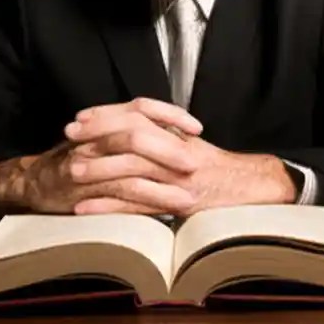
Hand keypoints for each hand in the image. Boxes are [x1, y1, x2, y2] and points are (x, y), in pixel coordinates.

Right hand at [0, 98, 204, 220]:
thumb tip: (175, 132)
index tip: (196, 128)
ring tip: (188, 198)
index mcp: (104, 121)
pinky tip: (160, 214)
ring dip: (161, 186)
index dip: (170, 114)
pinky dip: (140, 205)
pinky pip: (115, 198)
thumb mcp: (103, 138)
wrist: (34, 180)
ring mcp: (87, 165)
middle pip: (137, 135)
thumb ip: (132, 132)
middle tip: (195, 164)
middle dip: (169, 150)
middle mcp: (95, 138)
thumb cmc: (77, 160)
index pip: (141, 107)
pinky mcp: (81, 192)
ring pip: (129, 170)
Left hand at [66, 102, 296, 216]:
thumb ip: (163, 134)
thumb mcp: (190, 145)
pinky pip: (139, 205)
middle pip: (130, 136)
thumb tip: (129, 126)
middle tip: (69, 137)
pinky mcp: (179, 205)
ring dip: (98, 170)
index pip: (136, 114)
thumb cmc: (219, 169)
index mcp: (177, 134)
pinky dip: (109, 207)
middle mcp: (177, 151)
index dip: (106, 115)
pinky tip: (86, 209)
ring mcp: (178, 178)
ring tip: (70, 171)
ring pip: (133, 169)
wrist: (254, 188)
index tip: (81, 118)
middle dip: (96, 136)